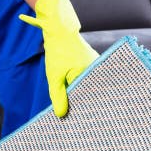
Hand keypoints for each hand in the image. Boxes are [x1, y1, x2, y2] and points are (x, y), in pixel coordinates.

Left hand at [19, 0, 98, 116]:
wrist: (60, 29)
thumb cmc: (58, 52)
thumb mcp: (54, 76)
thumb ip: (58, 96)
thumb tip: (61, 115)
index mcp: (89, 74)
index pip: (87, 98)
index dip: (81, 109)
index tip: (77, 120)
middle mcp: (96, 70)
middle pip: (90, 93)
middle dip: (82, 104)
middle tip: (76, 118)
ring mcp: (95, 66)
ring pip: (88, 86)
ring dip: (81, 94)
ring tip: (75, 108)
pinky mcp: (91, 63)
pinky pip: (88, 79)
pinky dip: (81, 86)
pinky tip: (75, 93)